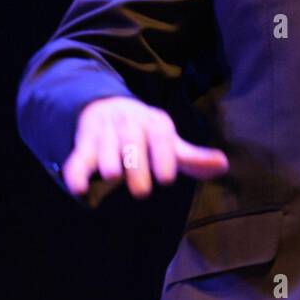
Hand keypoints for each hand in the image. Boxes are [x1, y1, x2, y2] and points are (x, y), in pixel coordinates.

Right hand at [62, 96, 228, 200]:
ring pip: (104, 145)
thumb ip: (193, 158)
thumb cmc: (146, 134)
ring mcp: (105, 132)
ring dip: (108, 161)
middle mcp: (129, 123)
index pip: (161, 134)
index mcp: (154, 122)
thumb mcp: (169, 141)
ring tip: (113, 177)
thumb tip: (223, 165)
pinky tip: (79, 189)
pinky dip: (76, 172)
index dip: (164, 155)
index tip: (167, 179)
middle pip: (132, 141)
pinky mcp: (83, 143)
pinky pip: (78, 157)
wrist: (107, 107)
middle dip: (137, 165)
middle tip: (142, 192)